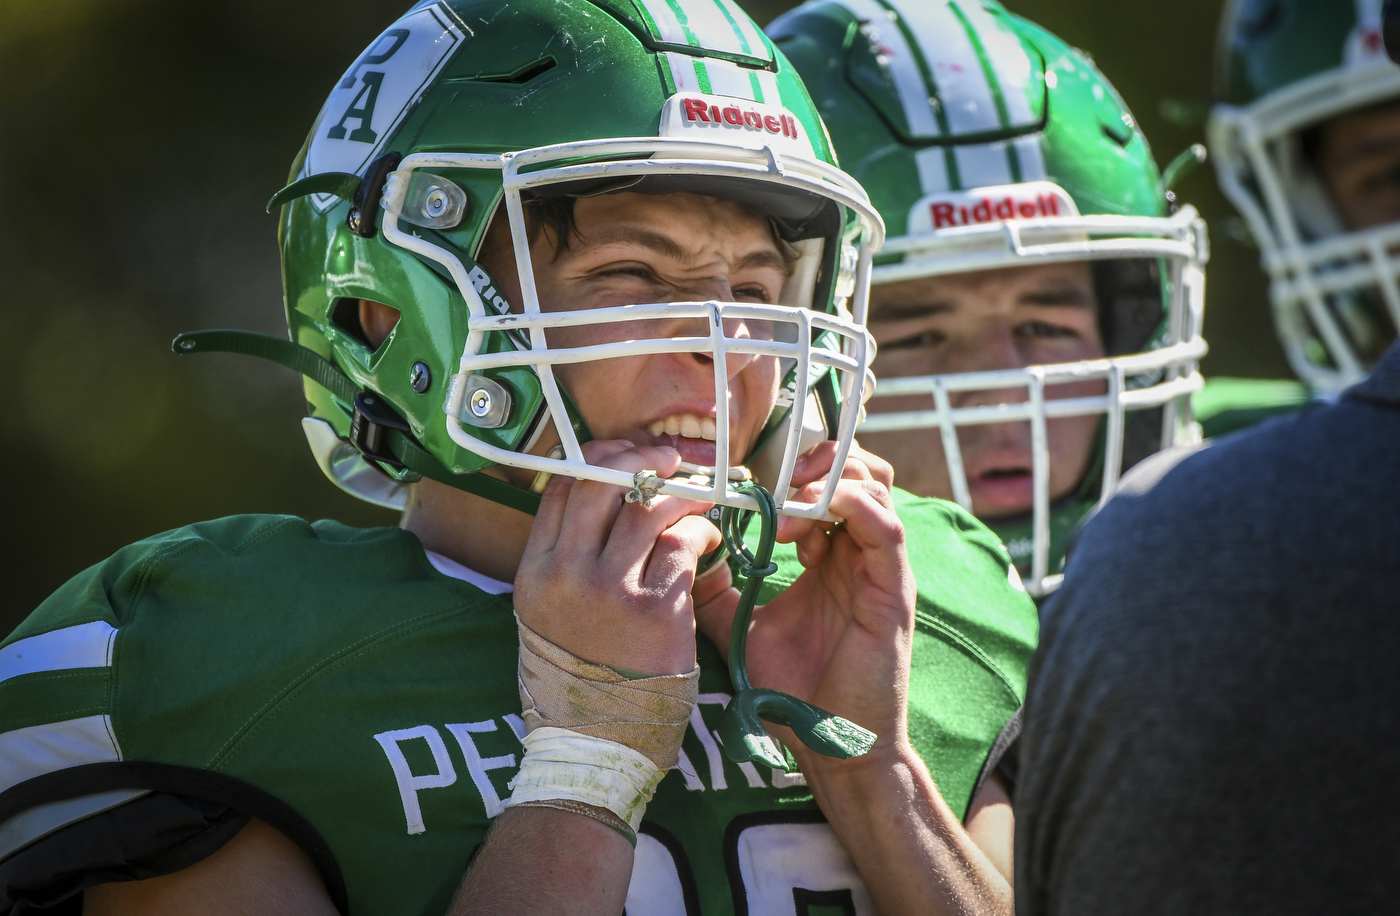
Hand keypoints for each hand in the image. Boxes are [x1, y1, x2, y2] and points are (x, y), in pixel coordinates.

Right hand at [514, 440, 721, 676]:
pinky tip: (709, 542)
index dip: (599, 458)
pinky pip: (682, 545)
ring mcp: (610, 591)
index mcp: (535, 573)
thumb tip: (605, 501)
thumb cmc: (579, 678)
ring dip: (680, 494)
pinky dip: (701, 533)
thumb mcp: (547, 615)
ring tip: (700, 499)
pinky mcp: (655, 610)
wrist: (596, 744)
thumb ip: (567, 560)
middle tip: (670, 459)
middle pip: (600, 483)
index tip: (627, 455)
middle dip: (640, 458)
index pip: (561, 488)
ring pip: (647, 507)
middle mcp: (566, 575)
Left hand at [693, 441, 916, 768]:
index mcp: (826, 556)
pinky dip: (846, 505)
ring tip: (781, 503)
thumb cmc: (793, 692)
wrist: (833, 747)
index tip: (740, 477)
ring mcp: (879, 567)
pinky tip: (800, 519)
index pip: (817, 482)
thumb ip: (713, 590)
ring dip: (822, 479)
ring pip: (869, 484)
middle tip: (763, 478)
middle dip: (805, 460)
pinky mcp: (894, 587)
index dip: (782, 467)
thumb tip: (680, 550)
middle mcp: (857, 552)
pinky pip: (884, 526)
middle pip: (848, 468)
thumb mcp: (739, 628)